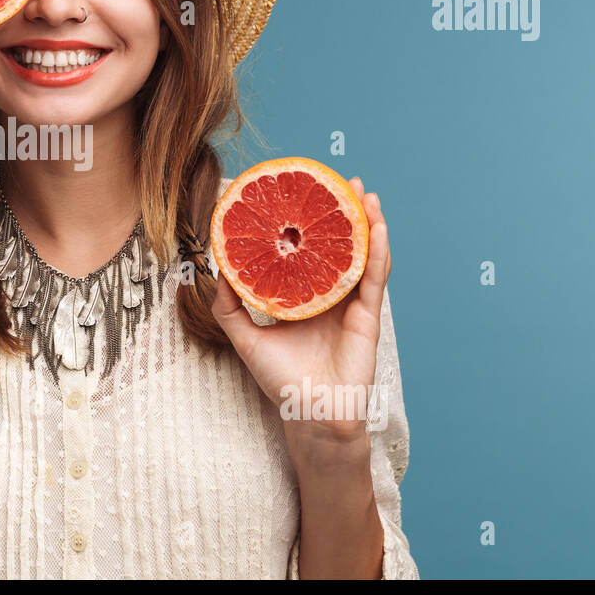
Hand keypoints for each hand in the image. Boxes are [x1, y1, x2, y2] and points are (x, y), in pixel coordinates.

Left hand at [211, 176, 390, 443]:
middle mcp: (330, 296)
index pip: (308, 252)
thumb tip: (217, 270)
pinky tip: (377, 228)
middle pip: (339, 246)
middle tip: (339, 180)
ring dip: (366, 223)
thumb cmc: (280, 381)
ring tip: (362, 193)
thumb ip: (230, 306)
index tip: (301, 195)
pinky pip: (374, 278)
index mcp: (305, 298)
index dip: (307, 225)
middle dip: (341, 213)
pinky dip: (377, 251)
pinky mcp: (368, 318)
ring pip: (362, 255)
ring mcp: (352, 305)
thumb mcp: (245, 337)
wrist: (309, 414)